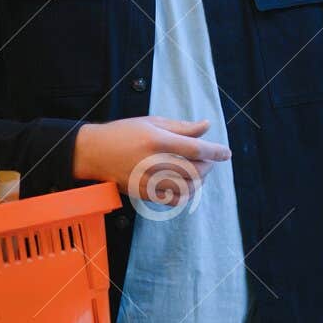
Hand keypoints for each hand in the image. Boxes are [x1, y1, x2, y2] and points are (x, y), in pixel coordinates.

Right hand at [72, 116, 230, 211]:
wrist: (95, 152)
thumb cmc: (124, 132)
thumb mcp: (153, 122)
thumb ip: (182, 127)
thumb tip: (207, 127)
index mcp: (157, 141)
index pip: (195, 149)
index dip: (215, 152)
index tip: (227, 153)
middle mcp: (154, 162)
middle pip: (193, 170)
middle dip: (208, 166)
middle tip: (210, 160)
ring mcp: (148, 181)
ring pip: (186, 188)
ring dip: (199, 181)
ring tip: (199, 172)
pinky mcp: (143, 193)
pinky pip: (172, 200)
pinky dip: (185, 195)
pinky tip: (187, 186)